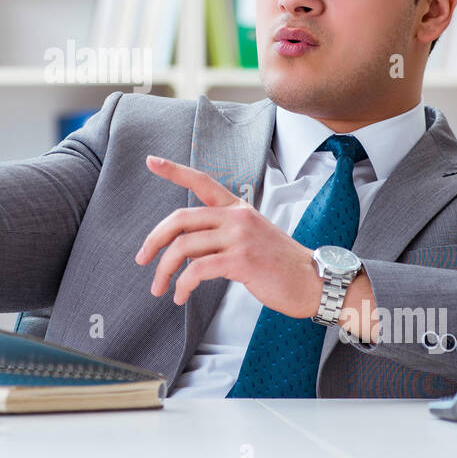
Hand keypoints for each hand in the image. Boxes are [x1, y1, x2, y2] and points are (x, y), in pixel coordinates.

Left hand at [134, 155, 320, 316]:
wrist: (314, 282)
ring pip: (184, 246)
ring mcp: (239, 237)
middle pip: (180, 219)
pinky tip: (180, 296)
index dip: (174, 171)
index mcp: (238, 208)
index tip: (151, 161)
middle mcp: (237, 217)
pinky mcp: (242, 260)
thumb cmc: (281, 265)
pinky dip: (182, 284)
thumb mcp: (251, 238)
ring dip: (164, 270)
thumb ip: (221, 235)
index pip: (202, 181)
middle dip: (154, 240)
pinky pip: (197, 269)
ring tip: (159, 288)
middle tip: (142, 259)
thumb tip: (186, 247)